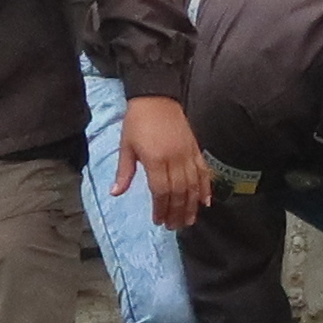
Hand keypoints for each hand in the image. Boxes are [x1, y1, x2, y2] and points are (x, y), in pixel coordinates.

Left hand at [116, 95, 215, 224]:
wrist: (156, 96)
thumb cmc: (137, 122)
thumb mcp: (126, 146)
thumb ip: (124, 172)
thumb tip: (116, 194)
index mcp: (155, 158)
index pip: (161, 190)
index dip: (161, 208)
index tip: (158, 221)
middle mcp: (174, 158)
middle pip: (179, 191)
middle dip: (177, 212)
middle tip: (174, 227)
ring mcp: (187, 153)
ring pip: (193, 185)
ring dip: (192, 205)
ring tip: (189, 221)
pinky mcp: (196, 148)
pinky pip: (203, 171)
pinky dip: (206, 187)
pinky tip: (206, 202)